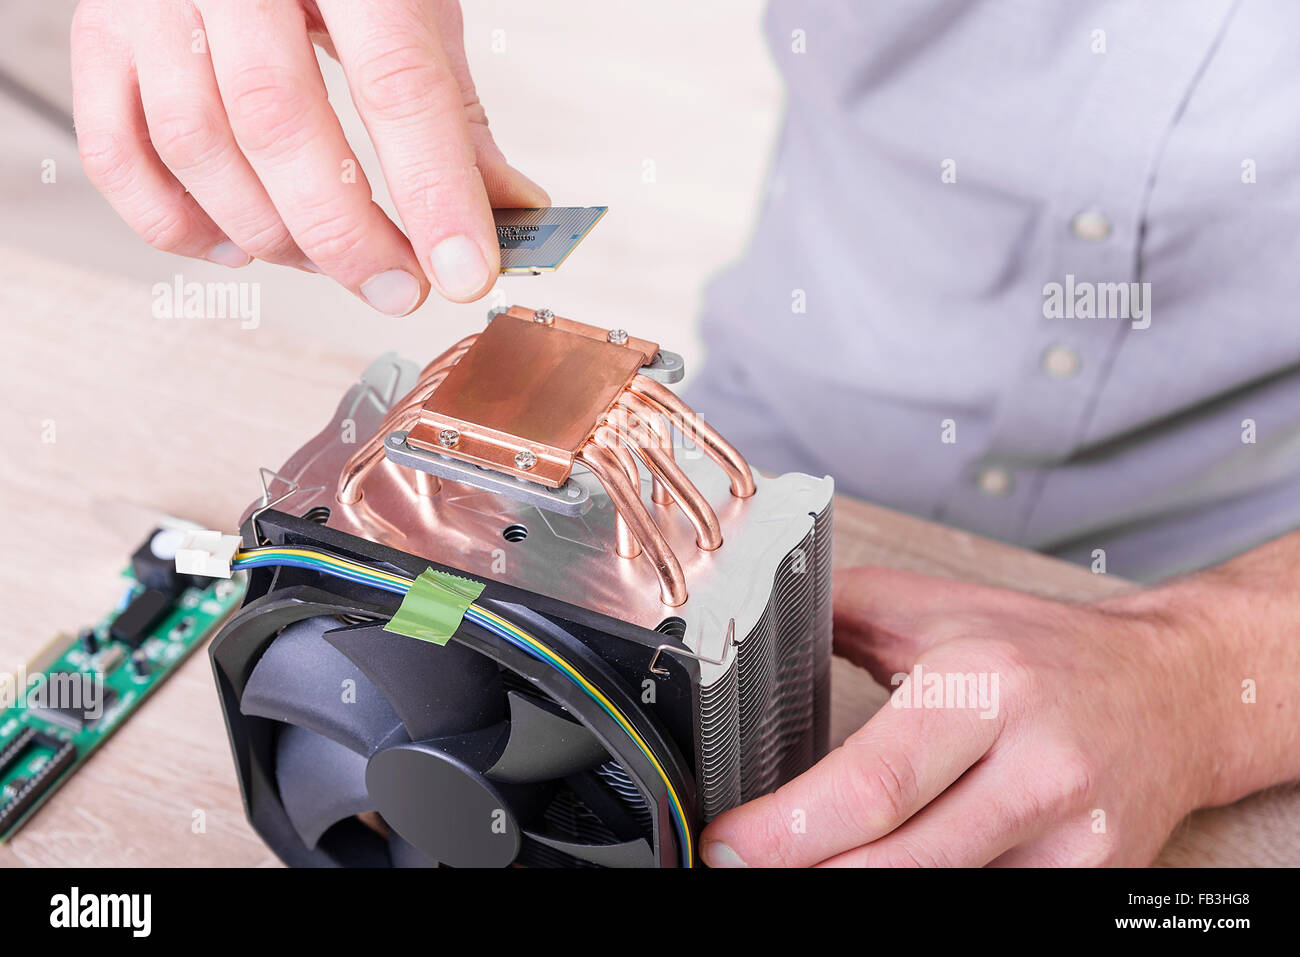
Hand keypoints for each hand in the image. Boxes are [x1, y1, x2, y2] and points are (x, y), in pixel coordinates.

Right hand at [71, 0, 547, 311]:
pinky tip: (238, 244)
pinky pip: (117, 155)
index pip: (396, 82)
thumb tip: (508, 207)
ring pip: (197, 147)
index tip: (466, 271)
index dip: (436, 190)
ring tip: (327, 260)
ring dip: (271, 235)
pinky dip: (177, 224)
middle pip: (280, 124)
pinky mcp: (99, 34)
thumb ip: (454, 109)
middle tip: (398, 288)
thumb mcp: (411, 3)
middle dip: (347, 234)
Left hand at [700, 567, 1248, 866]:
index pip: (876, 781)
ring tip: (808, 862)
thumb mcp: (935, 610)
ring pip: (939, 893)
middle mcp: (1037, 768)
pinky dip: (920, 889)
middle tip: (745, 865)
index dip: (791, 828)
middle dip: (806, 875)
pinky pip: (984, 900)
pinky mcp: (1089, 880)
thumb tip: (743, 625)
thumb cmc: (1044, 650)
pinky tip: (884, 865)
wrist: (1171, 692)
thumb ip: (836, 611)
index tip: (731, 843)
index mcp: (986, 688)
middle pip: (900, 861)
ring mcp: (1071, 840)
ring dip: (858, 884)